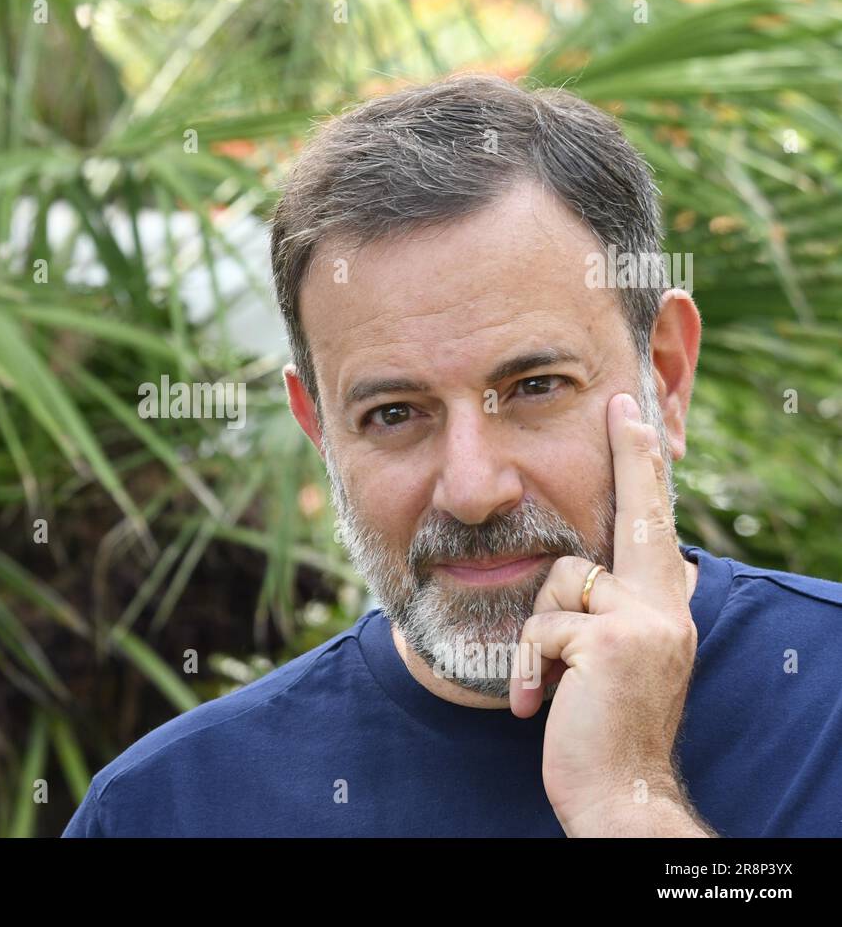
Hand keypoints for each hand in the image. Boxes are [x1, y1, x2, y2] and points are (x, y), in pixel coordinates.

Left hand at [509, 392, 707, 835]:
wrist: (616, 792)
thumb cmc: (598, 728)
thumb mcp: (608, 662)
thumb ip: (605, 613)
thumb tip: (590, 574)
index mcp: (662, 607)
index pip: (652, 525)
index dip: (642, 470)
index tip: (633, 414)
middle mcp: (667, 606)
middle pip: (641, 518)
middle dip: (632, 457)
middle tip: (622, 402)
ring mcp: (646, 622)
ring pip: (560, 581)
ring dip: (539, 638)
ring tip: (548, 687)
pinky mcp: (611, 643)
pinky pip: (543, 627)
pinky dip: (528, 669)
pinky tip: (537, 706)